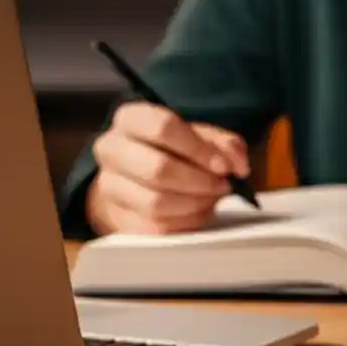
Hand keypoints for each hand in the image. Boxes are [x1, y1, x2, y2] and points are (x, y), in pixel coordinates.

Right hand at [85, 102, 250, 235]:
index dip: (199, 149)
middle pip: (158, 169)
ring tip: (212, 197)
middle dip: (199, 181)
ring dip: (195, 203)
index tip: (224, 166)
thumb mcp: (200, 137)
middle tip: (222, 185)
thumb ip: (224, 145)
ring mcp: (109, 186)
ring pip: (157, 203)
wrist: (138, 179)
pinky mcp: (118, 218)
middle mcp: (111, 149)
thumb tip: (237, 164)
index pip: (163, 127)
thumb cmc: (173, 152)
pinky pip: (157, 227)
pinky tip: (198, 211)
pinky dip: (186, 222)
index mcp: (131, 119)